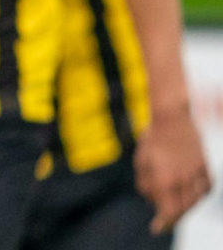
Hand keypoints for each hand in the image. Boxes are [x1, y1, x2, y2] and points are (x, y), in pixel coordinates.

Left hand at [134, 107, 211, 232]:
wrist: (172, 118)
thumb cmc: (152, 139)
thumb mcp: (141, 162)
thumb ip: (145, 184)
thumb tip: (152, 199)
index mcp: (164, 180)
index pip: (167, 211)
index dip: (162, 223)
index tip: (156, 229)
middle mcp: (183, 180)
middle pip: (182, 209)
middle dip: (172, 218)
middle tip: (163, 220)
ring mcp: (197, 173)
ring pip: (195, 201)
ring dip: (185, 208)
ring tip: (175, 208)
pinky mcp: (205, 167)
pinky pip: (205, 188)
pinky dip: (198, 195)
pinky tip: (191, 195)